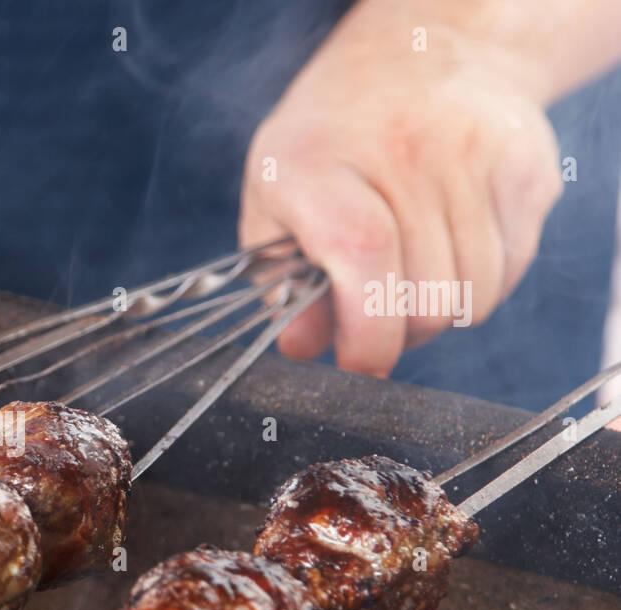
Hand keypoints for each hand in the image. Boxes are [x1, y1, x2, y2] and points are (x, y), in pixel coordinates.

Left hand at [239, 4, 563, 376]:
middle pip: (423, 295)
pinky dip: (480, 286)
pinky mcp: (526, 166)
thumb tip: (304, 347)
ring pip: (473, 296)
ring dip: (440, 313)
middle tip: (376, 319)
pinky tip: (447, 252)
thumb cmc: (330, 143)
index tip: (358, 362)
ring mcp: (474, 153)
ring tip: (408, 283)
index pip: (363, 257)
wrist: (417, 55)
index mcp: (320, 161)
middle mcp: (402, 150)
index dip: (366, 330)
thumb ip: (282, 283)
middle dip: (397, 334)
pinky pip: (511, 269)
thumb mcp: (275, 202)